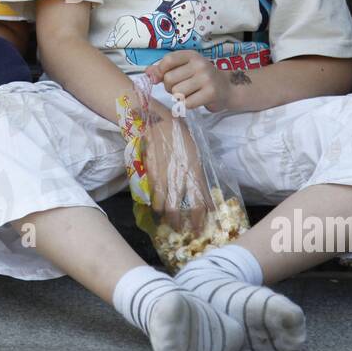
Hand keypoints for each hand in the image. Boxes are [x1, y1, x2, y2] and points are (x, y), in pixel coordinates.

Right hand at [141, 98, 209, 231]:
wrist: (159, 120)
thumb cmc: (180, 135)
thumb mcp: (194, 154)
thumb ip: (195, 174)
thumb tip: (202, 195)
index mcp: (194, 169)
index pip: (199, 198)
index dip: (199, 216)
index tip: (199, 226)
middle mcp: (179, 174)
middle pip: (180, 205)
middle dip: (180, 221)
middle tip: (181, 229)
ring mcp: (163, 174)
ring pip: (164, 202)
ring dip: (166, 214)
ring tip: (167, 221)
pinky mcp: (150, 171)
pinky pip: (154, 191)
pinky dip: (155, 201)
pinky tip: (157, 208)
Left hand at [146, 50, 235, 112]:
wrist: (226, 88)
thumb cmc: (200, 78)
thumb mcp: (184, 68)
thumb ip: (164, 70)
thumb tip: (148, 74)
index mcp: (191, 55)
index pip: (168, 60)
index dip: (160, 71)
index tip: (162, 78)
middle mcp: (199, 64)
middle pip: (169, 79)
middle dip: (170, 88)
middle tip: (180, 88)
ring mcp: (206, 78)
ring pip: (177, 92)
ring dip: (178, 97)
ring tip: (188, 94)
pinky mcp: (211, 93)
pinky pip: (187, 103)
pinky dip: (187, 105)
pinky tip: (195, 100)